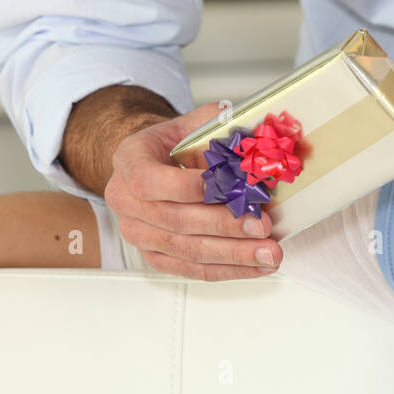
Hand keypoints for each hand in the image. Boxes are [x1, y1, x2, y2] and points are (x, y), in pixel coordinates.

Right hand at [105, 102, 282, 280]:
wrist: (152, 164)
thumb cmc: (170, 145)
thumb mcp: (187, 124)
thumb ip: (213, 124)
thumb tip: (249, 127)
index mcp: (129, 162)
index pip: (148, 180)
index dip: (186, 187)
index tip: (225, 187)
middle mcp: (125, 202)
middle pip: (174, 221)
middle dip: (223, 226)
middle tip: (261, 226)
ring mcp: (138, 233)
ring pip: (186, 250)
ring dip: (232, 254)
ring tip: (268, 253)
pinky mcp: (155, 256)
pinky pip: (191, 269)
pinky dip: (226, 269)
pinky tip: (254, 266)